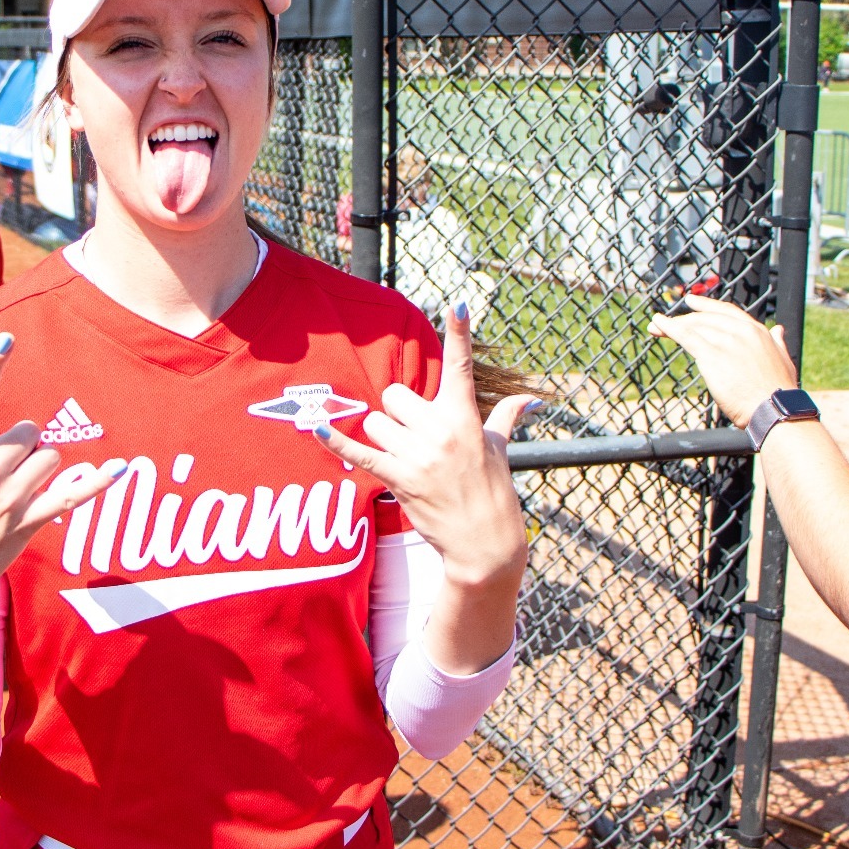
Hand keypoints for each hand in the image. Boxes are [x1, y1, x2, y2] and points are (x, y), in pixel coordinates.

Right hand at [0, 334, 123, 642]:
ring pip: (49, 458)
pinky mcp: (29, 525)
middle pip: (27, 431)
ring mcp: (10, 501)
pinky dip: (98, 483)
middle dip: (18, 442)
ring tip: (12, 488)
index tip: (7, 338)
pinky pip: (72, 496)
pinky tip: (123, 469)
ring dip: (40, 465)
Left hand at [312, 303, 539, 587]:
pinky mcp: (398, 479)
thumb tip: (532, 398)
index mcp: (467, 418)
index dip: (460, 334)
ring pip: (377, 422)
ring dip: (383, 436)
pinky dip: (335, 440)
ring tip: (405, 457)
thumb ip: (507, 417)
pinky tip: (316, 426)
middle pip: (396, 395)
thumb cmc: (493, 493)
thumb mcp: (501, 451)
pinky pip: (358, 452)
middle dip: (399, 413)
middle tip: (415, 436)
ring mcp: (418, 456)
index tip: (458, 304)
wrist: (484, 543)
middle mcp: (441, 431)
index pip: (462, 368)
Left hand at [647, 294, 796, 427]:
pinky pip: (686, 336)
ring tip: (655, 327)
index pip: (727, 312)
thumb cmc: (778, 394)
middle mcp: (741, 331)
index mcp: (757, 332)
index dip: (706, 305)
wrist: (774, 409)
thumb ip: (777, 343)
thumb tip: (777, 329)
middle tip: (663, 322)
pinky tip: (657, 325)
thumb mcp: (783, 361)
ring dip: (671, 326)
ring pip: (694, 326)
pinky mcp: (712, 355)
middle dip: (684, 319)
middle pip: (706, 319)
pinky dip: (669, 328)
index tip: (690, 300)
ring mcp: (726, 341)